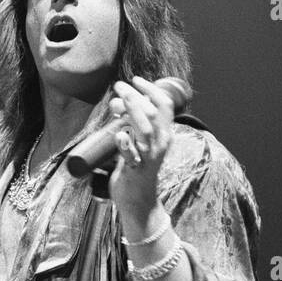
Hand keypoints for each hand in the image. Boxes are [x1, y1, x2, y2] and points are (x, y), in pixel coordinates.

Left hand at [108, 76, 174, 222]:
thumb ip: (130, 123)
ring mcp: (149, 158)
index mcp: (164, 134)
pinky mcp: (136, 171)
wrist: (139, 200)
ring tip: (117, 102)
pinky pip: (132, 156)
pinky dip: (125, 145)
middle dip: (136, 96)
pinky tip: (118, 135)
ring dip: (131, 113)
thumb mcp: (138, 141)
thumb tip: (116, 102)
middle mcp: (160, 144)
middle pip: (154, 113)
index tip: (136, 80)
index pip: (165, 105)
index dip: (152, 89)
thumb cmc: (136, 167)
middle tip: (119, 86)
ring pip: (145, 130)